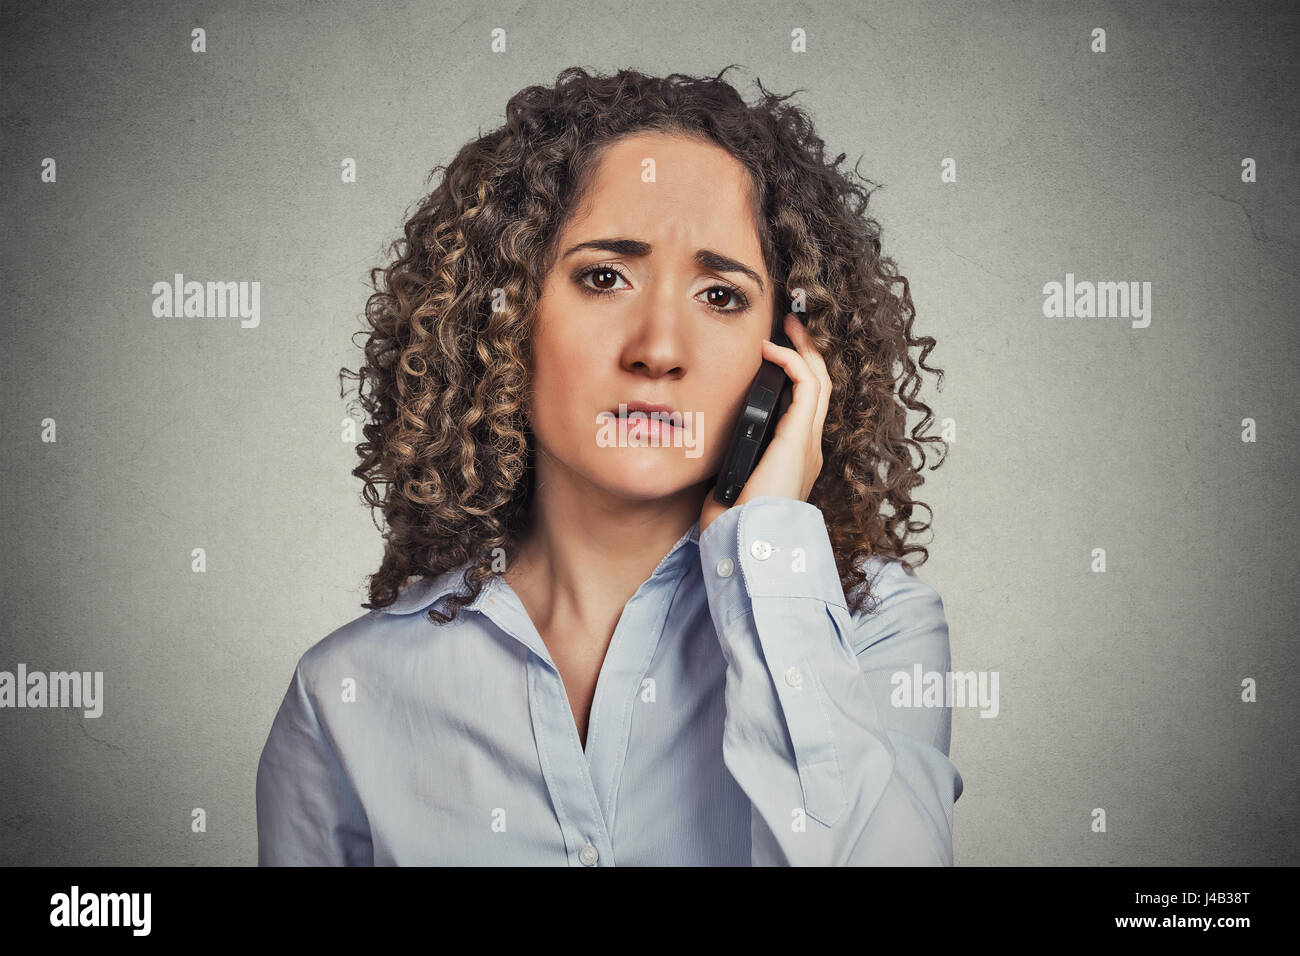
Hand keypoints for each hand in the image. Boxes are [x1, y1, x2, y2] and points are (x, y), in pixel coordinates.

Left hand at [700, 312, 830, 535]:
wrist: (748, 543)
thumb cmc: (734, 524)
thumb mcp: (729, 486)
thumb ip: (728, 467)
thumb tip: (709, 453)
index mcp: (792, 460)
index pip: (803, 407)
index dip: (794, 376)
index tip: (773, 352)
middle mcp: (806, 448)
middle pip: (818, 388)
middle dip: (806, 352)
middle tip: (790, 326)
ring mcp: (807, 442)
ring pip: (820, 381)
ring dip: (804, 349)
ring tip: (789, 325)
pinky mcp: (799, 438)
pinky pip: (808, 386)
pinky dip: (792, 362)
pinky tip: (771, 350)